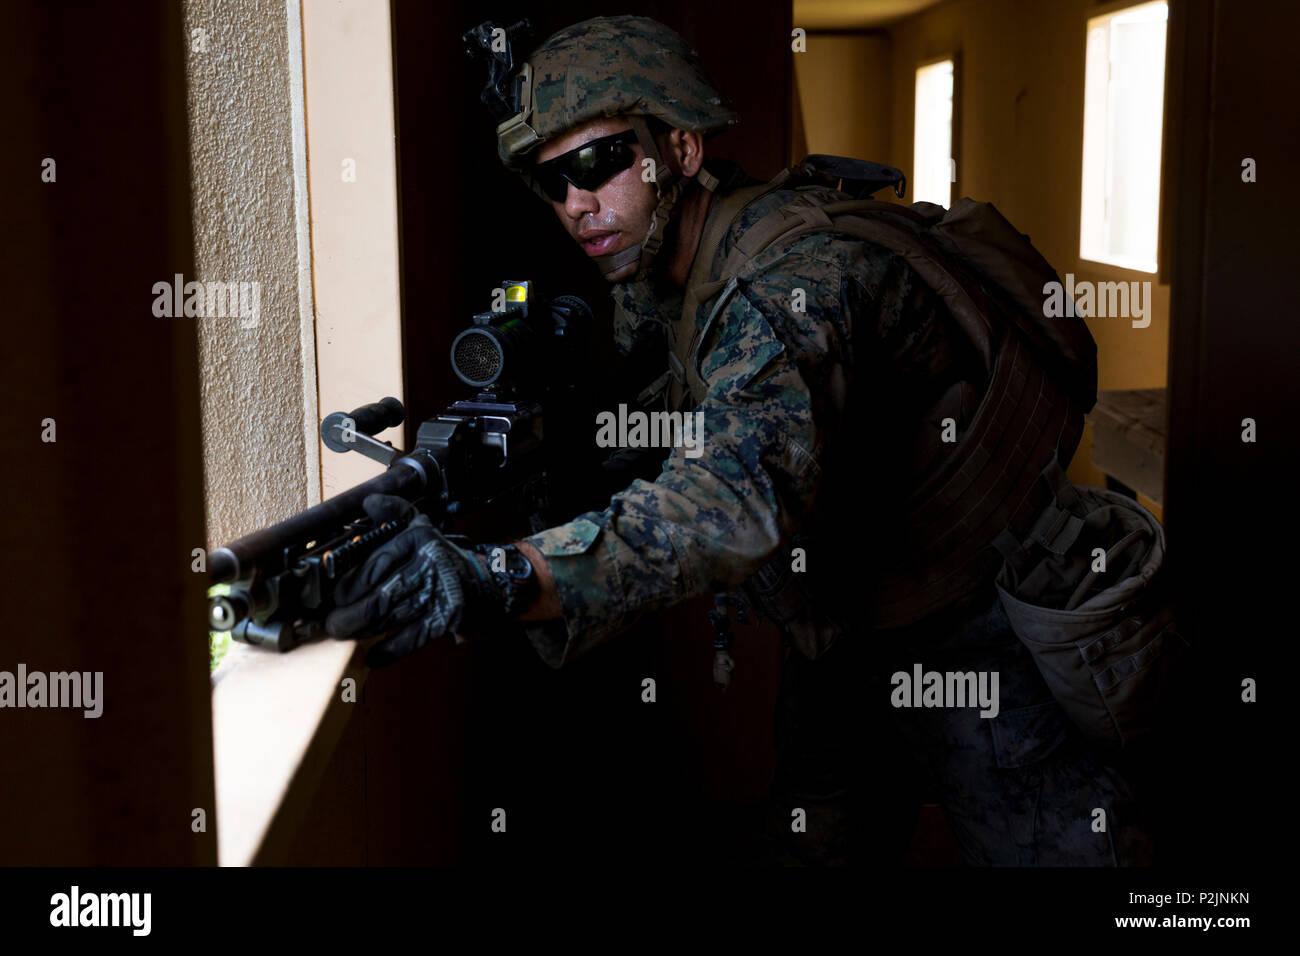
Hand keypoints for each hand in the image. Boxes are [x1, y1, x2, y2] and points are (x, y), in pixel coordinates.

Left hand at [325, 493, 498, 666]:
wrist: (484, 582)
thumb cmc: (440, 557)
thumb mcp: (421, 527)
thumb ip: (395, 513)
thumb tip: (370, 503)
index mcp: (420, 538)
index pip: (378, 562)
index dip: (351, 582)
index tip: (334, 595)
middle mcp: (432, 563)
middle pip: (382, 594)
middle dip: (351, 613)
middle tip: (333, 622)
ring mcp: (441, 592)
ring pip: (393, 616)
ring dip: (364, 629)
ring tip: (345, 633)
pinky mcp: (447, 617)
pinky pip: (413, 638)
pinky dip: (391, 650)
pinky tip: (374, 655)